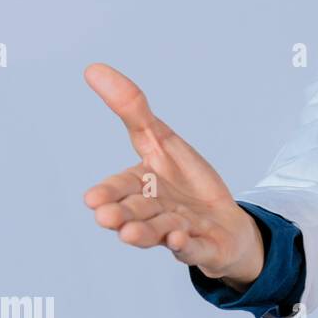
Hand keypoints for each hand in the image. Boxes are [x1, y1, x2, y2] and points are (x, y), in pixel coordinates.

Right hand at [82, 63, 264, 286]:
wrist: (225, 222)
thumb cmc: (187, 182)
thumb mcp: (161, 141)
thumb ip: (131, 109)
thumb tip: (93, 69)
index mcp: (141, 188)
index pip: (121, 187)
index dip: (108, 193)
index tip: (92, 198)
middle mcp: (154, 213)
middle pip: (137, 213)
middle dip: (122, 215)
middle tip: (106, 217)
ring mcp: (178, 232)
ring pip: (159, 232)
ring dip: (145, 233)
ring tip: (130, 233)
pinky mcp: (202, 247)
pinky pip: (193, 248)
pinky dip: (185, 246)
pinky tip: (178, 238)